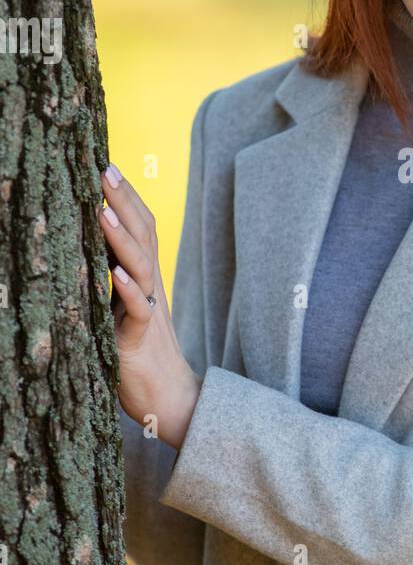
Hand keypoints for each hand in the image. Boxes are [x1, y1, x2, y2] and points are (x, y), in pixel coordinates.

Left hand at [98, 163, 201, 449]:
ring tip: (103, 211)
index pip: (142, 227)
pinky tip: (116, 274)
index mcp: (144, 278)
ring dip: (121, 237)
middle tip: (105, 169)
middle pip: (143, 235)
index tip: (107, 165)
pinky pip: (139, 310)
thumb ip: (112, 281)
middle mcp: (150, 287)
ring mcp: (148, 311)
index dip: (127, 197)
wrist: (171, 399)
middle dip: (123, 201)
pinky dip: (130, 290)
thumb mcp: (122, 310)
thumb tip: (90, 251)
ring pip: (140, 266)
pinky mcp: (140, 340)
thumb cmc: (141, 355)